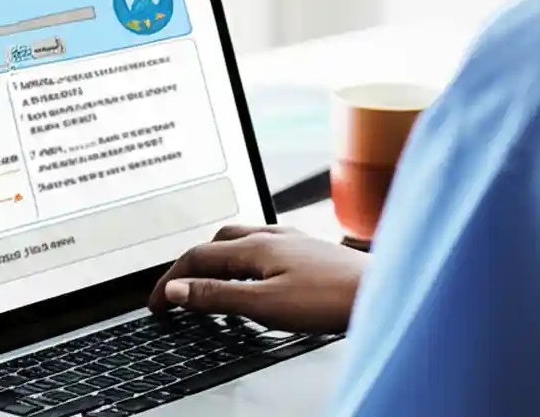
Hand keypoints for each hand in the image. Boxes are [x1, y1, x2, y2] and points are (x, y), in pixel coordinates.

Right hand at [148, 225, 368, 333]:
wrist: (383, 291)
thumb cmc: (331, 298)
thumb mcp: (264, 304)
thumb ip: (217, 296)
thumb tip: (176, 290)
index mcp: (254, 246)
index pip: (197, 257)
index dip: (171, 280)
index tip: (157, 303)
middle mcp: (271, 236)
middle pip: (216, 242)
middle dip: (190, 263)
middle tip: (177, 288)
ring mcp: (293, 241)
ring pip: (241, 240)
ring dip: (217, 257)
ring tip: (209, 278)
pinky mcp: (311, 251)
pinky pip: (264, 246)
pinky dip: (244, 259)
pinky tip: (257, 273)